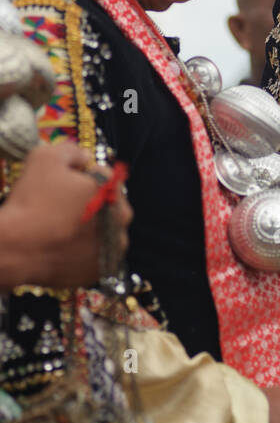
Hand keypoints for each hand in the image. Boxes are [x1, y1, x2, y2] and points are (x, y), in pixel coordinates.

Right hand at [0, 140, 131, 289]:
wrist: (15, 249)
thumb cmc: (31, 203)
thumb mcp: (45, 158)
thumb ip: (71, 150)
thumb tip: (84, 157)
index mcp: (113, 192)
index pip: (105, 176)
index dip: (83, 176)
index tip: (64, 184)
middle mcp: (121, 222)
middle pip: (108, 204)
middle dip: (90, 202)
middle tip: (61, 207)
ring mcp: (112, 250)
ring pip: (104, 231)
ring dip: (90, 227)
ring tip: (61, 228)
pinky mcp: (100, 272)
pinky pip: (94, 255)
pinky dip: (83, 250)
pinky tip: (62, 245)